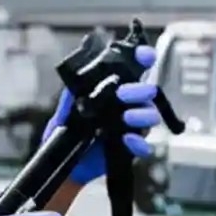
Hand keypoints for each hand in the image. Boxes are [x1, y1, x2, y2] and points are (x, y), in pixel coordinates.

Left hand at [42, 45, 161, 184]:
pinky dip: (139, 142)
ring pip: (149, 116)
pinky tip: (128, 139)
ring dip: (142, 114)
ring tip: (127, 116)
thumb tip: (77, 83)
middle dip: (139, 90)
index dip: (143, 60)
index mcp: (114, 90)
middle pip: (145, 92)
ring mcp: (131, 126)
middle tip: (124, 93)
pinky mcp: (131, 148)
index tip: (145, 56)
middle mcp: (127, 105)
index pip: (133, 71)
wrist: (66, 160)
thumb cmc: (68, 130)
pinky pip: (143, 145)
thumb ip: (71, 95)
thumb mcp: (65, 108)